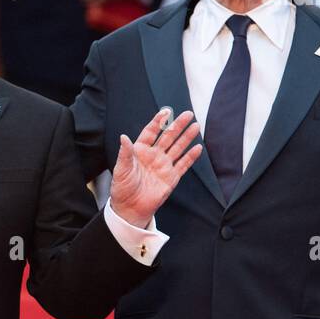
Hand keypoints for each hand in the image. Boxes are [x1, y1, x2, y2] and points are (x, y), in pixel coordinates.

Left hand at [110, 108, 201, 227]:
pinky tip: (198, 147)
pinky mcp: (171, 177)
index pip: (151, 132)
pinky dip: (190, 157)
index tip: (166, 111)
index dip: (158, 122)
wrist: (130, 208)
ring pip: (178, 148)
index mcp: (140, 150)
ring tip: (195, 126)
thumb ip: (125, 153)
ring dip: (186, 137)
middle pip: (168, 137)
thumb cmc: (123, 187)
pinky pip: (183, 165)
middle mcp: (154, 155)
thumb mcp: (121, 169)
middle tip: (188, 114)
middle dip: (178, 125)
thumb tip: (123, 137)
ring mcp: (164, 165)